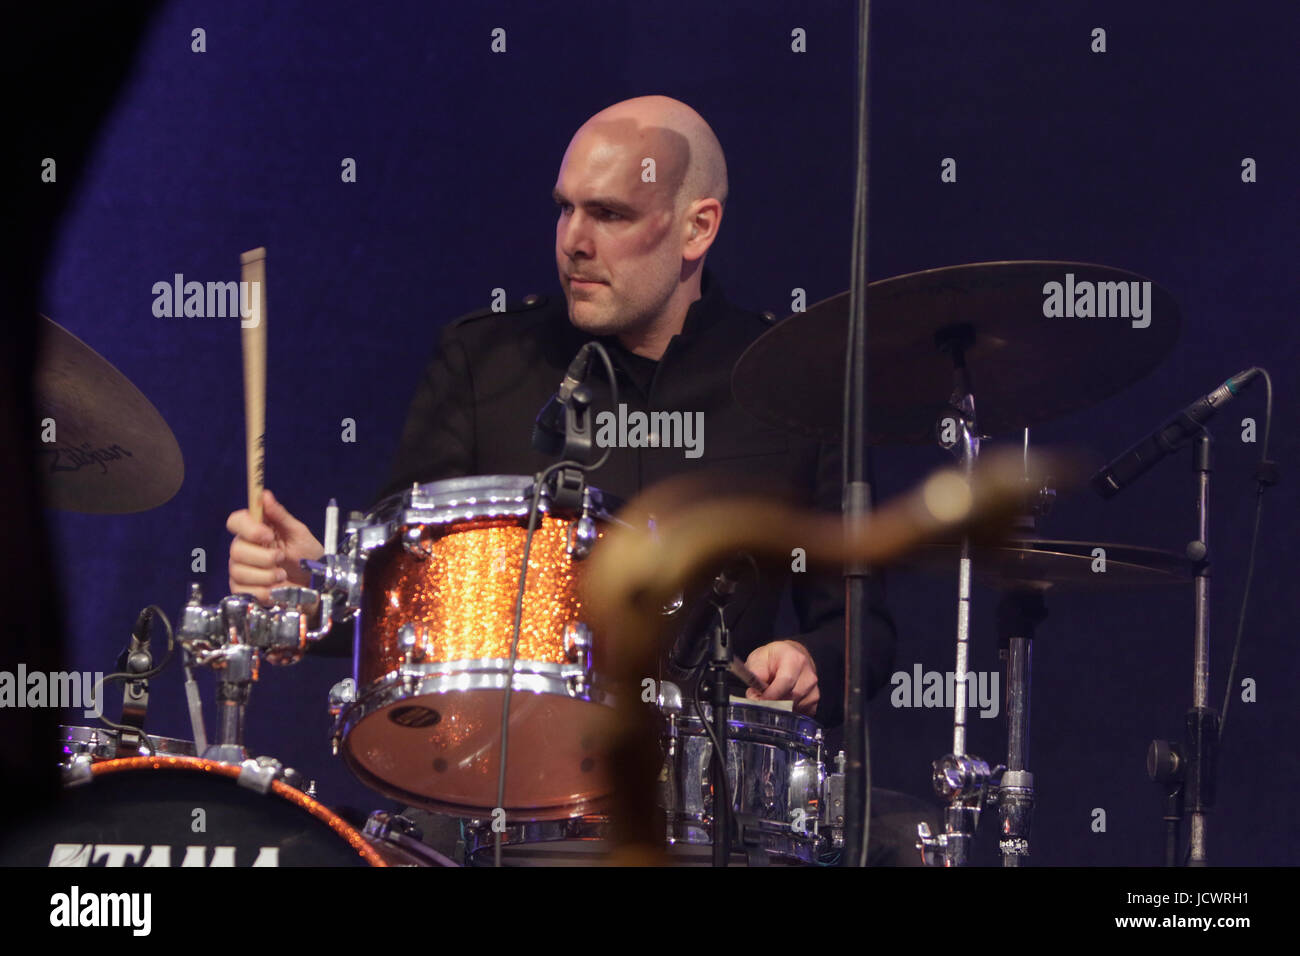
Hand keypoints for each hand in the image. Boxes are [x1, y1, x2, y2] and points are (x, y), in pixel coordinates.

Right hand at [225, 489, 323, 604]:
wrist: (314, 585)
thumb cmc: (306, 556)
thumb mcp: (298, 533)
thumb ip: (280, 516)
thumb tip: (265, 495)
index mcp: (256, 530)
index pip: (235, 521)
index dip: (248, 528)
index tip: (268, 535)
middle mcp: (244, 548)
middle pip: (236, 549)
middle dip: (263, 556)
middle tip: (281, 558)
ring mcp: (241, 569)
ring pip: (238, 571)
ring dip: (266, 574)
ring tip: (282, 574)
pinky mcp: (243, 589)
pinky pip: (242, 590)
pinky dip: (262, 591)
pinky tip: (275, 589)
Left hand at [744, 639, 818, 715]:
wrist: (792, 656)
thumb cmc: (774, 658)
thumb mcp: (759, 658)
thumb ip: (755, 674)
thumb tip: (755, 694)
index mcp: (795, 660)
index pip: (785, 682)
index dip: (770, 694)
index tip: (758, 699)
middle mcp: (808, 675)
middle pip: (790, 698)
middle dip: (772, 702)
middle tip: (760, 697)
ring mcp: (814, 689)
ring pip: (793, 708)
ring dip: (780, 706)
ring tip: (773, 694)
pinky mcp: (815, 702)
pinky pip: (799, 713)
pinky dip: (788, 711)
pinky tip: (783, 700)